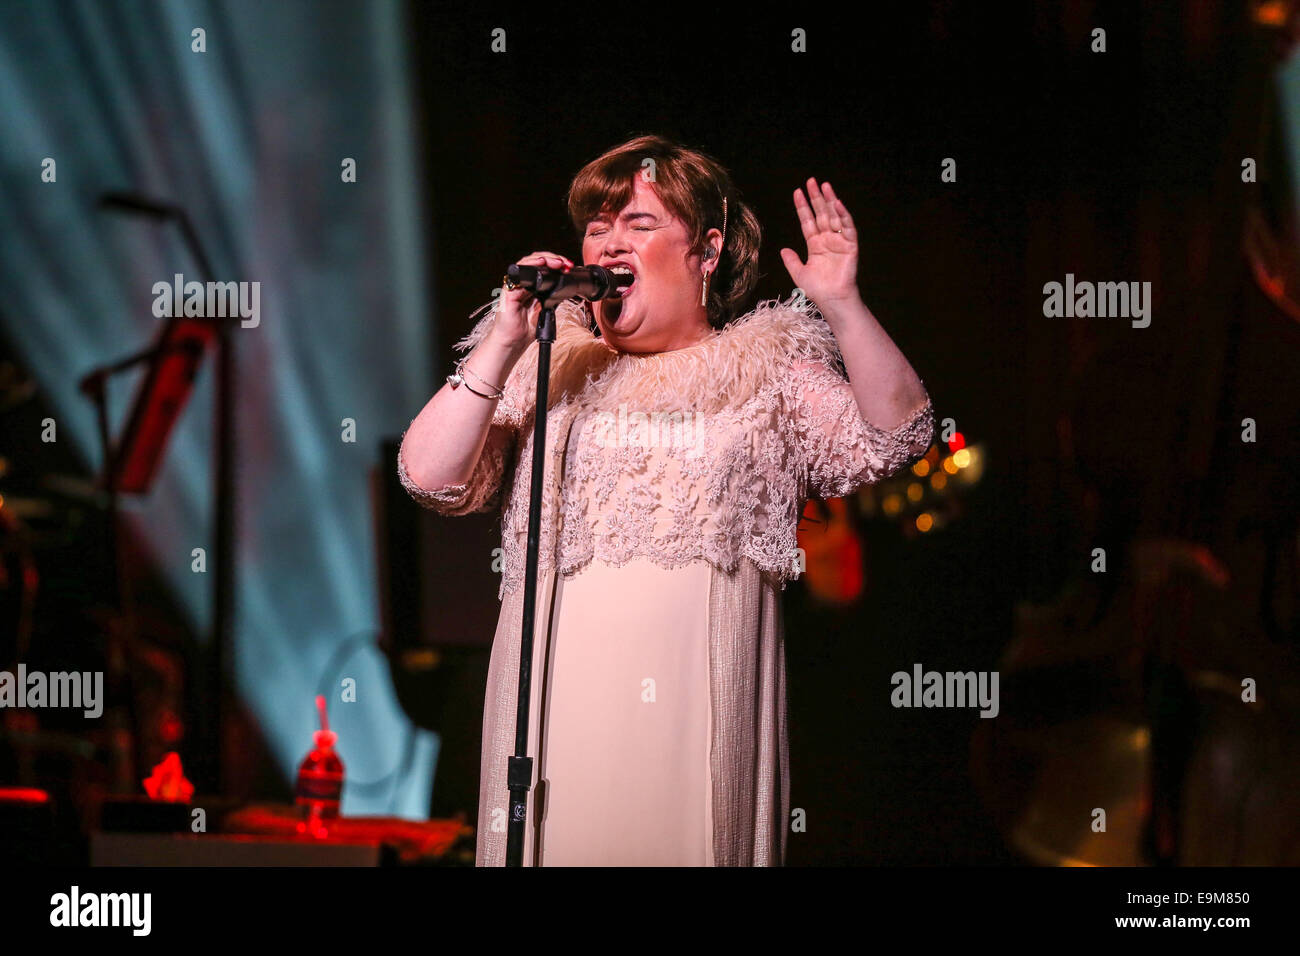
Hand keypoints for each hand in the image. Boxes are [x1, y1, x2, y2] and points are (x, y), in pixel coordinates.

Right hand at [489, 251, 573, 351]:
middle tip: (566, 264)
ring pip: (528, 262)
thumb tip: (567, 286)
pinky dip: (530, 265)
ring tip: (557, 262)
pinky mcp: (509, 289)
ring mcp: (515, 285)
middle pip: (537, 261)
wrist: (514, 341)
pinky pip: (518, 273)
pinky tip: (541, 263)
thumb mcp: (546, 309)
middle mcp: (523, 283)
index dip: (556, 264)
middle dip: (553, 259)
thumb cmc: (527, 327)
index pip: (544, 267)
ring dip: (544, 259)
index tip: (569, 267)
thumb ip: (553, 297)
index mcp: (532, 286)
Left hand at [779, 178, 859, 309]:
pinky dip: (843, 215)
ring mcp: (838, 241)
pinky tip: (837, 203)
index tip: (797, 192)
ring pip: (834, 216)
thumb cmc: (817, 289)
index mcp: (814, 244)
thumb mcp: (799, 273)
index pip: (807, 221)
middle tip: (811, 181)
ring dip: (830, 200)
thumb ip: (791, 260)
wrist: (832, 299)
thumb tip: (783, 249)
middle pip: (821, 214)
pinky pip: (847, 227)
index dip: (802, 207)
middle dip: (816, 198)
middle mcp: (827, 240)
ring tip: (824, 185)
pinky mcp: (850, 245)